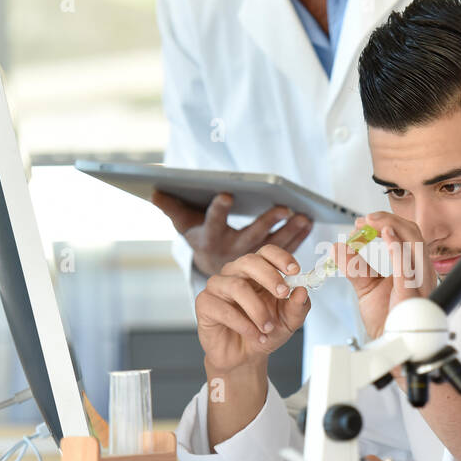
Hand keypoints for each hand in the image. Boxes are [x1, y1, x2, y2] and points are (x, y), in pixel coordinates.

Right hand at [153, 191, 312, 276]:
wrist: (214, 272)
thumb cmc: (200, 237)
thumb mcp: (183, 223)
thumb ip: (169, 206)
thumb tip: (153, 188)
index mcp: (211, 239)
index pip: (214, 222)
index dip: (219, 209)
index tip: (227, 193)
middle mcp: (231, 251)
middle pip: (250, 236)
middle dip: (268, 221)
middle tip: (285, 207)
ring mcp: (251, 261)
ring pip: (272, 246)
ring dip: (290, 231)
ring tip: (304, 216)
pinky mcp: (266, 267)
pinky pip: (283, 252)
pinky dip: (297, 238)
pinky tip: (308, 223)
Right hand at [195, 244, 310, 373]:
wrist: (245, 357)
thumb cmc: (264, 332)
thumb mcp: (289, 322)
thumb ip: (298, 307)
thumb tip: (302, 291)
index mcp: (257, 271)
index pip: (267, 252)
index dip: (281, 258)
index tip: (294, 271)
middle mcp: (236, 273)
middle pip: (249, 261)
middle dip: (270, 277)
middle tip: (283, 294)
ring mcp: (218, 287)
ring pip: (237, 287)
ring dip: (257, 310)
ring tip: (268, 328)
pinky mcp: (204, 303)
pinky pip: (223, 308)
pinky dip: (243, 324)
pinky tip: (254, 335)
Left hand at [335, 212, 435, 339]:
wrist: (388, 347)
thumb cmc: (387, 321)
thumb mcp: (365, 286)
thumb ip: (353, 266)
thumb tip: (338, 248)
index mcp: (413, 268)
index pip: (406, 235)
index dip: (385, 223)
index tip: (362, 223)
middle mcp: (422, 272)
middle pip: (412, 233)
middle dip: (388, 220)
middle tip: (365, 220)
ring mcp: (421, 283)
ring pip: (414, 243)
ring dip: (392, 227)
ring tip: (372, 223)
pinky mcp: (414, 294)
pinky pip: (408, 267)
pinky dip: (397, 249)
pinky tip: (386, 236)